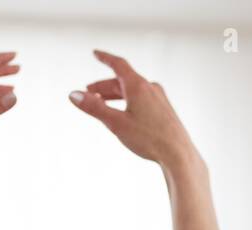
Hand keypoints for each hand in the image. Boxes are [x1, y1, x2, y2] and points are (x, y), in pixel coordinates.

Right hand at [69, 50, 198, 168]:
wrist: (178, 154)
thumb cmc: (148, 139)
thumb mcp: (115, 123)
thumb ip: (94, 108)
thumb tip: (73, 94)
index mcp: (138, 86)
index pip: (118, 64)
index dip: (105, 58)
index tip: (95, 53)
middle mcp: (150, 88)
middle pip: (123, 81)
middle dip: (104, 86)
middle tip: (89, 93)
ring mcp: (159, 98)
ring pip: (132, 91)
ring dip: (115, 95)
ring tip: (103, 104)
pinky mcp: (164, 110)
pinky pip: (142, 99)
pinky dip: (128, 101)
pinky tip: (125, 113)